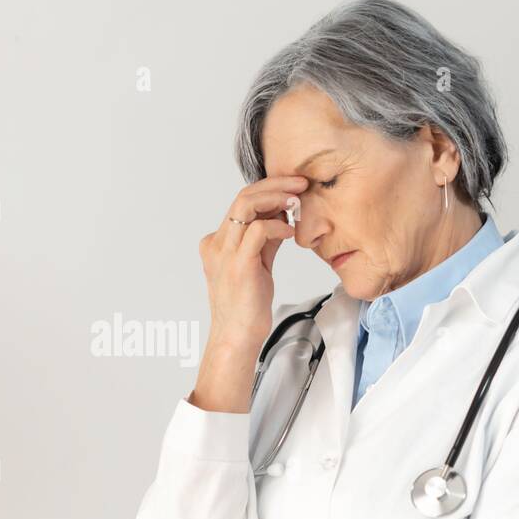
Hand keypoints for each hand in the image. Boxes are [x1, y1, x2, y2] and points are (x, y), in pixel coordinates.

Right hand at [199, 176, 307, 352]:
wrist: (237, 335)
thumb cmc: (247, 305)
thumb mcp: (258, 263)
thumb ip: (266, 238)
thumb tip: (283, 215)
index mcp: (218, 241)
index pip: (242, 201)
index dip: (269, 189)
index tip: (294, 186)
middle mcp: (217, 243)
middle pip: (243, 196)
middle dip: (276, 184)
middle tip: (301, 183)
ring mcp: (225, 252)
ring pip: (246, 205)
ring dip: (276, 197)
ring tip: (298, 199)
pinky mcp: (239, 264)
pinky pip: (257, 230)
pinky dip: (277, 225)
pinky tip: (291, 231)